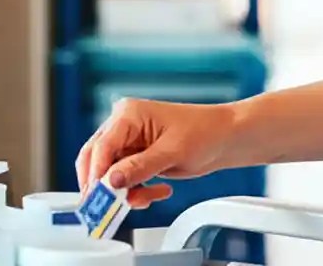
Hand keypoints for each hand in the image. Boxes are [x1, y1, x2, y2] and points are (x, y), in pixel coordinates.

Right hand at [75, 98, 237, 207]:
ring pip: (110, 174)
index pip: (101, 146)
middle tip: (110, 208)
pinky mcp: (138, 159)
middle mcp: (125, 126)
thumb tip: (110, 181)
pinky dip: (137, 191)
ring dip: (126, 191)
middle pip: (98, 160)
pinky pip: (125, 181)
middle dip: (105, 186)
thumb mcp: (172, 152)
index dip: (96, 174)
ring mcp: (130, 143)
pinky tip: (159, 190)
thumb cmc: (206, 132)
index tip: (97, 197)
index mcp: (129, 114)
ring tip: (148, 197)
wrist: (226, 139)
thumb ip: (139, 167)